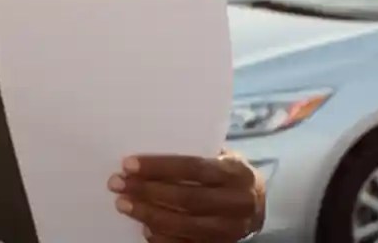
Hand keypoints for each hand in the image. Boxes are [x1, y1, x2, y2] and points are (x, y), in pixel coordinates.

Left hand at [109, 151, 264, 241]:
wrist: (259, 206)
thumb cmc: (230, 175)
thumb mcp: (223, 158)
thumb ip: (198, 154)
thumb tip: (150, 144)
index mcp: (236, 172)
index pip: (194, 168)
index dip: (160, 167)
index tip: (129, 164)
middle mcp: (237, 202)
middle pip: (187, 198)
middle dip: (148, 191)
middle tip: (118, 184)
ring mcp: (231, 229)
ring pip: (185, 225)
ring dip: (150, 215)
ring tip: (124, 205)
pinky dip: (164, 238)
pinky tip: (144, 228)